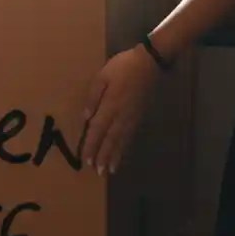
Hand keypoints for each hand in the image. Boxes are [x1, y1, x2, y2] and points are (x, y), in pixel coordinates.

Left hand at [81, 47, 161, 174]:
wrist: (149, 63)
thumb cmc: (122, 67)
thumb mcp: (102, 77)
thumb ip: (93, 97)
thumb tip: (86, 117)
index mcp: (110, 106)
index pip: (97, 130)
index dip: (91, 145)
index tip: (86, 160)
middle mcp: (121, 116)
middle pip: (110, 140)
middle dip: (103, 156)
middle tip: (97, 171)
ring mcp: (131, 117)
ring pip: (121, 141)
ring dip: (114, 155)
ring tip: (109, 169)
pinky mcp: (138, 116)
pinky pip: (129, 135)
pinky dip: (124, 147)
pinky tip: (121, 153)